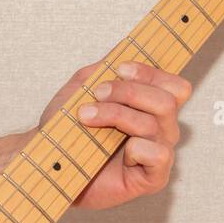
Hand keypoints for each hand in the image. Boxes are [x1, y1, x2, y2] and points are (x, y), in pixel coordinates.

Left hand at [37, 60, 191, 210]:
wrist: (48, 162)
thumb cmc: (67, 129)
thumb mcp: (85, 88)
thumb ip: (107, 68)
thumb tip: (126, 44)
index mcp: (152, 109)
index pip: (175, 86)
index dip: (151, 74)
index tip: (120, 70)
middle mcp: (162, 130)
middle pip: (167, 101)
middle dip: (129, 92)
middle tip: (97, 94)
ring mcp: (159, 154)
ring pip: (155, 124)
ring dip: (116, 115)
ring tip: (86, 117)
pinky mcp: (153, 178)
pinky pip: (159, 155)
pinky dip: (136, 148)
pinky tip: (116, 152)